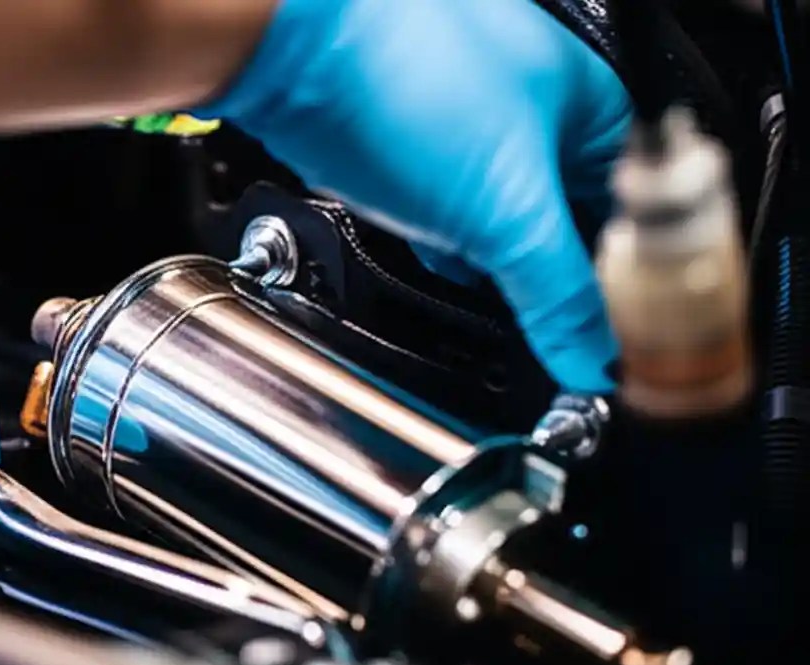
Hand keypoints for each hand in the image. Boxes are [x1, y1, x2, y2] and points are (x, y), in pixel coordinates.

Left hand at [201, 0, 631, 391]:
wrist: (288, 47)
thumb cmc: (404, 83)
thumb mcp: (507, 212)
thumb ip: (559, 294)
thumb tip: (596, 356)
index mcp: (588, 105)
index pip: (636, 212)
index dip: (628, 283)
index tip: (613, 343)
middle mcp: (535, 103)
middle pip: (570, 212)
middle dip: (562, 274)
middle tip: (562, 337)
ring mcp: (468, 118)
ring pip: (506, 207)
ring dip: (504, 260)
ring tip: (513, 312)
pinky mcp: (409, 137)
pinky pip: (449, 198)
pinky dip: (452, 236)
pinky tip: (449, 260)